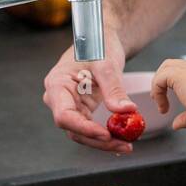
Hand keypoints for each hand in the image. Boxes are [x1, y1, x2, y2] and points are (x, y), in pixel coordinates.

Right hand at [42, 22, 135, 152]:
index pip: (64, 115)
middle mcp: (59, 99)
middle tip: (125, 145)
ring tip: (128, 145)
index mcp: (57, 85)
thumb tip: (126, 111)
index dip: (83, 128)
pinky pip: (90, 127)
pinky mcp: (82, 109)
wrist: (100, 40)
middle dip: (98, 140)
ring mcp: (70, 105)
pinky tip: (122, 140)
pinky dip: (106, 134)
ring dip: (104, 141)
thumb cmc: (98, 45)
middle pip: (73, 129)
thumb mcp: (107, 64)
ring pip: (82, 132)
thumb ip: (114, 88)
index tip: (106, 134)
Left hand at [151, 58, 185, 129]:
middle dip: (161, 79)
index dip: (170, 82)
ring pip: (164, 69)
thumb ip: (185, 118)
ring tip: (159, 102)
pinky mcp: (178, 74)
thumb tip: (175, 125)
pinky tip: (162, 105)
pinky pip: (159, 79)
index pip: (181, 70)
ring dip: (158, 85)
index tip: (166, 99)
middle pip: (170, 64)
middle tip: (158, 96)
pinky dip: (157, 92)